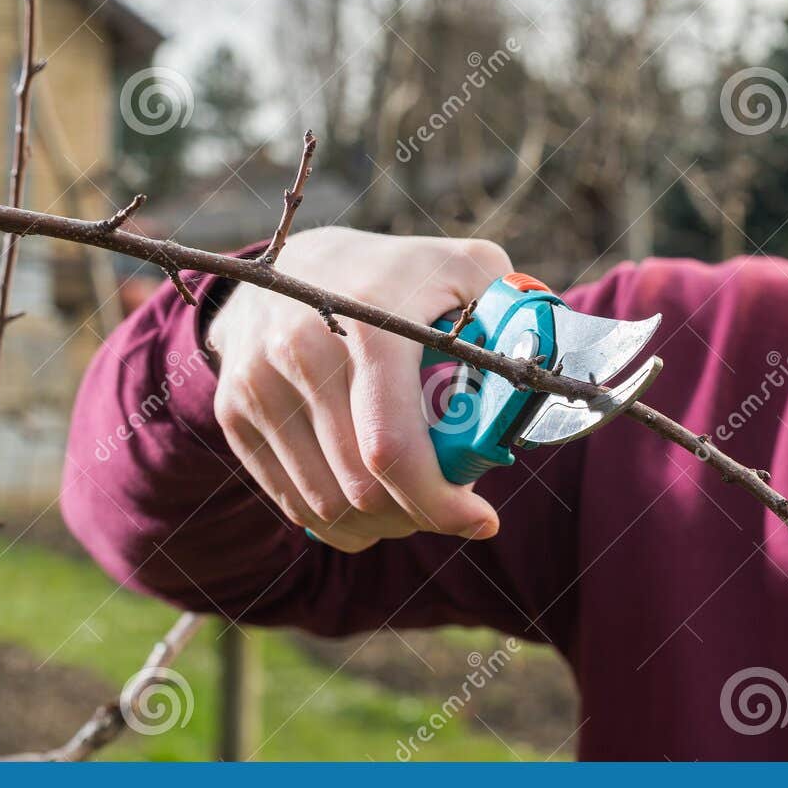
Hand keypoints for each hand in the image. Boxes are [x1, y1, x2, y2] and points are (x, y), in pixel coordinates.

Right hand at [206, 225, 513, 551]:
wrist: (291, 262)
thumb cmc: (402, 274)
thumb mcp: (467, 267)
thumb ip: (516, 312)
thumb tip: (552, 372)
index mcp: (368, 316)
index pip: (394, 446)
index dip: (440, 502)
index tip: (482, 521)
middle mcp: (302, 349)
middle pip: (361, 488)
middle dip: (418, 514)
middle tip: (451, 507)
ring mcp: (258, 384)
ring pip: (325, 505)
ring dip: (380, 525)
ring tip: (414, 505)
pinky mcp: (235, 412)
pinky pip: (291, 501)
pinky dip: (337, 522)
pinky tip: (369, 505)